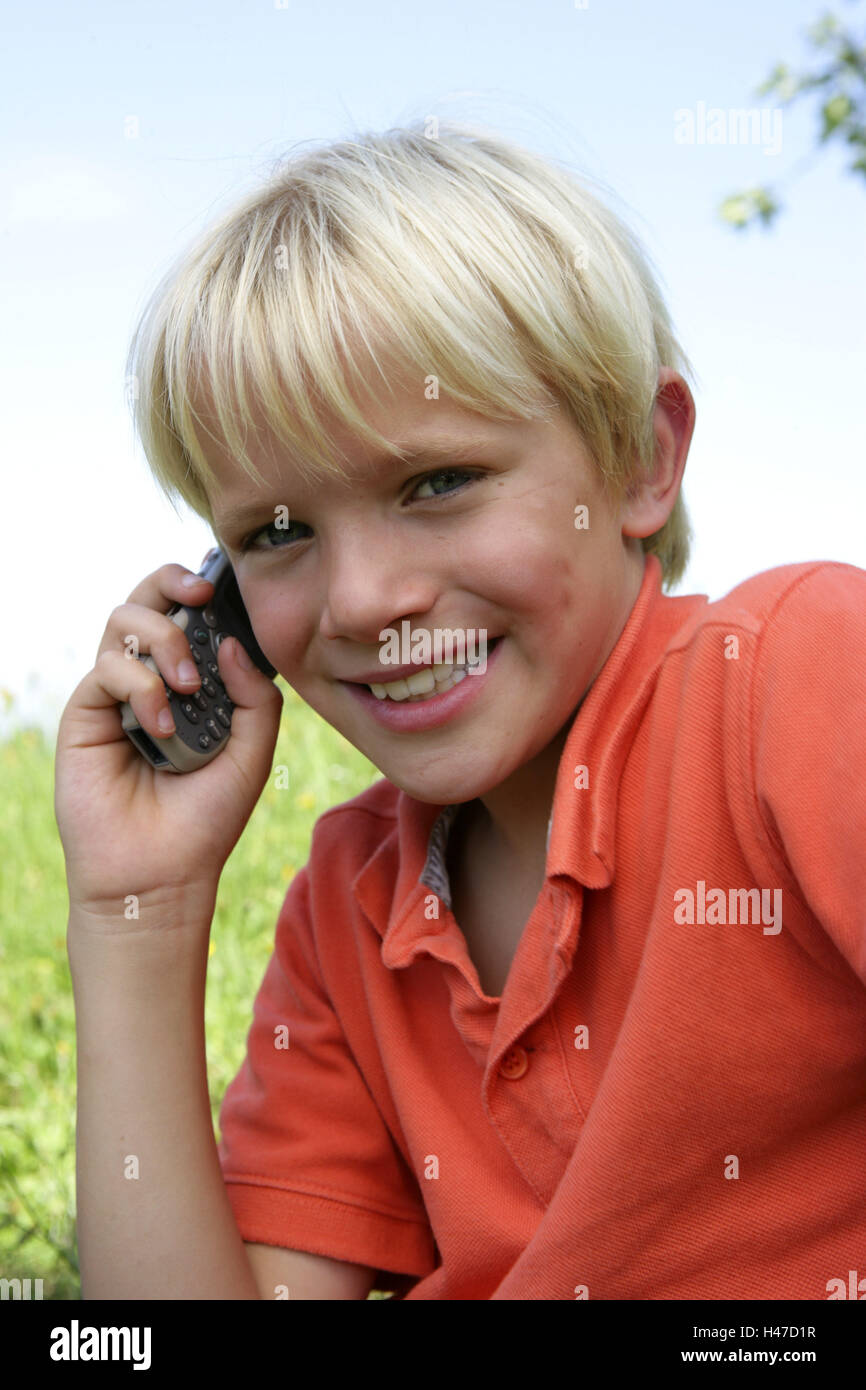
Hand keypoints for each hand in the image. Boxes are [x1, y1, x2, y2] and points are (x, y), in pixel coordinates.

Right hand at [54, 562, 282, 926]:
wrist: (160, 874)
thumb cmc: (206, 818)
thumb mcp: (252, 754)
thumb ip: (255, 698)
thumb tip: (229, 643)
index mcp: (190, 682)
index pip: (187, 615)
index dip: (199, 587)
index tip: (222, 586)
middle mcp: (150, 679)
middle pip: (146, 599)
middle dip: (171, 580)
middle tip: (199, 594)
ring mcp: (115, 693)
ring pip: (122, 620)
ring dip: (163, 639)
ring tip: (189, 688)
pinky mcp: (86, 713)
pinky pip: (108, 668)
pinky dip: (142, 686)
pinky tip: (162, 728)